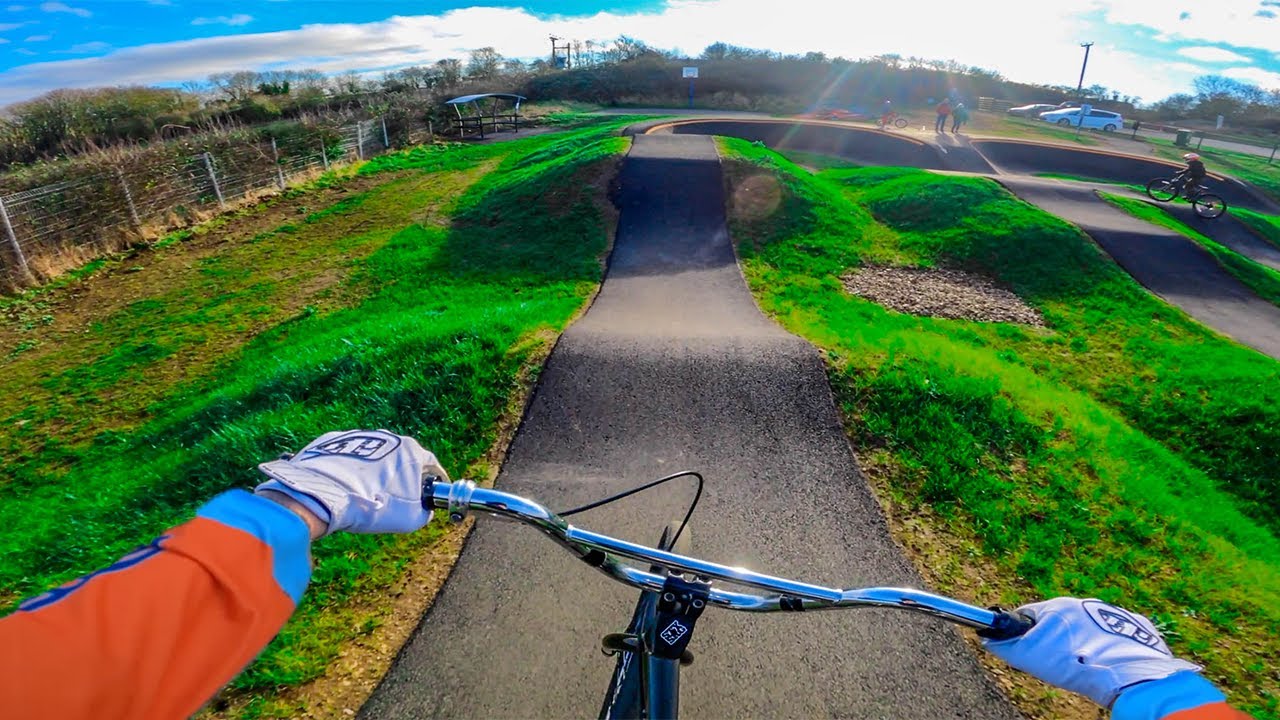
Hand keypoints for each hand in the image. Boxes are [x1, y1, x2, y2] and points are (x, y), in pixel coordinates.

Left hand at [254, 429, 448, 535]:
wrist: (325, 494)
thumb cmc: (374, 505)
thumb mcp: (410, 518)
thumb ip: (424, 511)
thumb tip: (423, 509)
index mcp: (411, 449)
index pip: (430, 463)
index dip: (432, 480)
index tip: (429, 491)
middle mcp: (387, 436)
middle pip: (401, 457)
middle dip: (402, 475)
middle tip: (397, 496)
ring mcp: (357, 436)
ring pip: (373, 455)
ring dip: (374, 470)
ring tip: (366, 492)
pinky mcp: (332, 441)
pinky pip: (346, 456)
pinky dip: (348, 469)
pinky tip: (344, 485)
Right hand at [982, 597, 1198, 707]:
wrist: (1128, 672)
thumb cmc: (1075, 662)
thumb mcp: (1031, 657)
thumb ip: (1006, 645)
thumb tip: (989, 638)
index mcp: (1057, 606)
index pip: (1030, 614)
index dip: (1024, 633)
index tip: (1027, 650)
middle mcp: (1083, 603)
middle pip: (1060, 621)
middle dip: (1055, 638)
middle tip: (1057, 662)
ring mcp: (1112, 612)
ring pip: (1088, 627)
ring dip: (1084, 642)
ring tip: (1086, 664)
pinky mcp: (1136, 626)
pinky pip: (1116, 634)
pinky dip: (1110, 646)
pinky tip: (1109, 662)